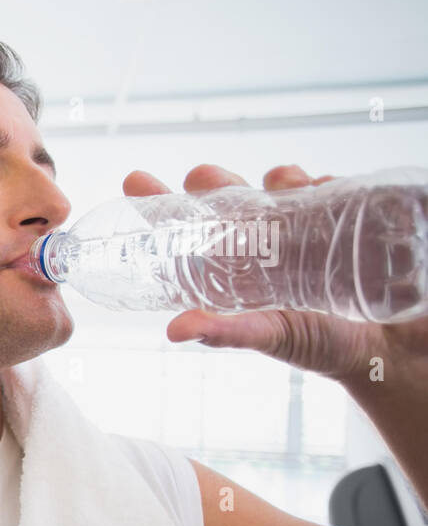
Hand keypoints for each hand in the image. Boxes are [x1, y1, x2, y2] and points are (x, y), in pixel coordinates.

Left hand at [122, 163, 425, 382]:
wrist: (390, 349)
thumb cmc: (324, 346)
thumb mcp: (271, 335)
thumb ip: (227, 332)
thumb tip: (175, 330)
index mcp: (235, 270)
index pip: (189, 231)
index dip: (162, 205)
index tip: (135, 180)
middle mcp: (264, 244)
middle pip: (230, 201)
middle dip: (214, 183)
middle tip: (202, 176)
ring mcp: (303, 230)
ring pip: (279, 189)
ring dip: (276, 178)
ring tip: (283, 179)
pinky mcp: (344, 221)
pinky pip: (332, 190)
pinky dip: (326, 183)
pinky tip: (326, 185)